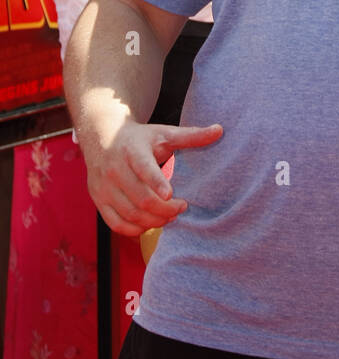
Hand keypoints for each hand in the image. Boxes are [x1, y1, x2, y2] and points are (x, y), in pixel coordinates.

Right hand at [80, 111, 222, 237]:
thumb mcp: (164, 133)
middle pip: (140, 198)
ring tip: (169, 216)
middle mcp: (114, 169)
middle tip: (182, 207)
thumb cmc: (141, 138)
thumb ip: (191, 136)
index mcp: (132, 150)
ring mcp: (104, 187)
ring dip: (153, 221)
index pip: (143, 168)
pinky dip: (134, 229)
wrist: (103, 137)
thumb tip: (220, 130)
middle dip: (164, 209)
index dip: (157, 183)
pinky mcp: (99, 200)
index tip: (171, 195)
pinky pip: (116, 223)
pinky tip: (149, 223)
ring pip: (130, 214)